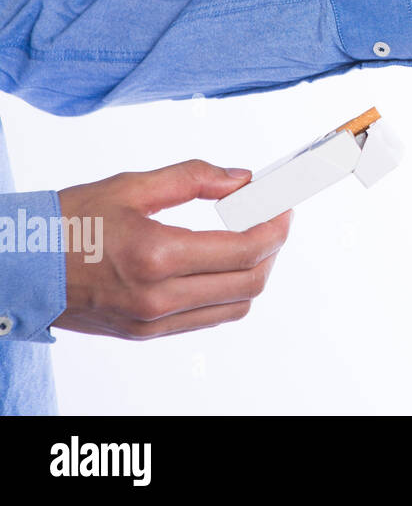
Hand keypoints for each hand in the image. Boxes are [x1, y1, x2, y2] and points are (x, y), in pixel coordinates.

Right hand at [54, 160, 289, 339]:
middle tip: (274, 218)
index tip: (284, 205)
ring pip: (236, 306)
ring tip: (252, 238)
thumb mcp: (130, 186)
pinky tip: (224, 262)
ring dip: (255, 272)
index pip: (246, 249)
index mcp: (156, 256)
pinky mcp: (145, 334)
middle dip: (273, 247)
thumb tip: (243, 179)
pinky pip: (208, 318)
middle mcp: (158, 298)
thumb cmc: (67, 222)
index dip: (276, 226)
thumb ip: (194, 178)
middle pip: (250, 282)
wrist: (15, 268)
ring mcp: (152, 322)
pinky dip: (229, 292)